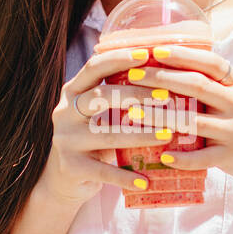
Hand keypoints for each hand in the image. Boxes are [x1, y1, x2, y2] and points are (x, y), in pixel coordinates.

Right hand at [40, 46, 177, 204]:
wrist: (64, 179)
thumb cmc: (93, 138)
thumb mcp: (99, 114)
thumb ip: (117, 95)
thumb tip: (163, 72)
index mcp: (73, 92)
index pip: (95, 67)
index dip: (119, 58)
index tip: (146, 53)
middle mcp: (64, 112)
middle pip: (101, 95)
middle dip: (137, 94)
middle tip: (167, 96)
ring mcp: (65, 139)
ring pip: (108, 134)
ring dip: (141, 134)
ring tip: (168, 135)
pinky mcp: (70, 166)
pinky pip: (103, 170)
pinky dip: (126, 177)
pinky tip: (146, 180)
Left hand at [122, 42, 232, 195]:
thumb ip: (213, 83)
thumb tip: (173, 64)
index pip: (210, 62)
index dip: (183, 54)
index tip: (155, 49)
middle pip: (197, 86)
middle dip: (162, 78)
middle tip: (132, 74)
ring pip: (194, 121)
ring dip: (161, 117)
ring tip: (134, 113)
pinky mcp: (231, 157)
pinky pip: (203, 158)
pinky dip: (183, 158)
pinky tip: (163, 156)